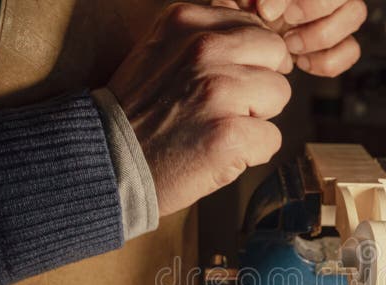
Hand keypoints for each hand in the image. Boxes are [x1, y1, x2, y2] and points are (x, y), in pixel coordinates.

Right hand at [108, 3, 292, 215]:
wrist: (106, 161)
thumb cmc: (139, 113)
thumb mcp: (162, 51)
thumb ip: (206, 36)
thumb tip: (260, 35)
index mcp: (187, 22)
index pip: (256, 28)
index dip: (249, 61)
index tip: (222, 82)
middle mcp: (204, 49)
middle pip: (275, 54)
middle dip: (260, 83)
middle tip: (224, 108)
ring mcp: (217, 91)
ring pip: (279, 94)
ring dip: (256, 118)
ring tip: (217, 129)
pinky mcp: (229, 135)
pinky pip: (272, 138)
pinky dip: (252, 154)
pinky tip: (217, 154)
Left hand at [216, 0, 366, 76]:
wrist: (250, 33)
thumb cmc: (244, 5)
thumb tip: (263, 7)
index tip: (265, 11)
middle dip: (313, 7)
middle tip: (285, 22)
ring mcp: (338, 13)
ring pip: (355, 15)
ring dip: (321, 34)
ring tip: (290, 44)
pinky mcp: (341, 43)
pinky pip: (351, 50)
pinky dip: (328, 60)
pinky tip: (302, 61)